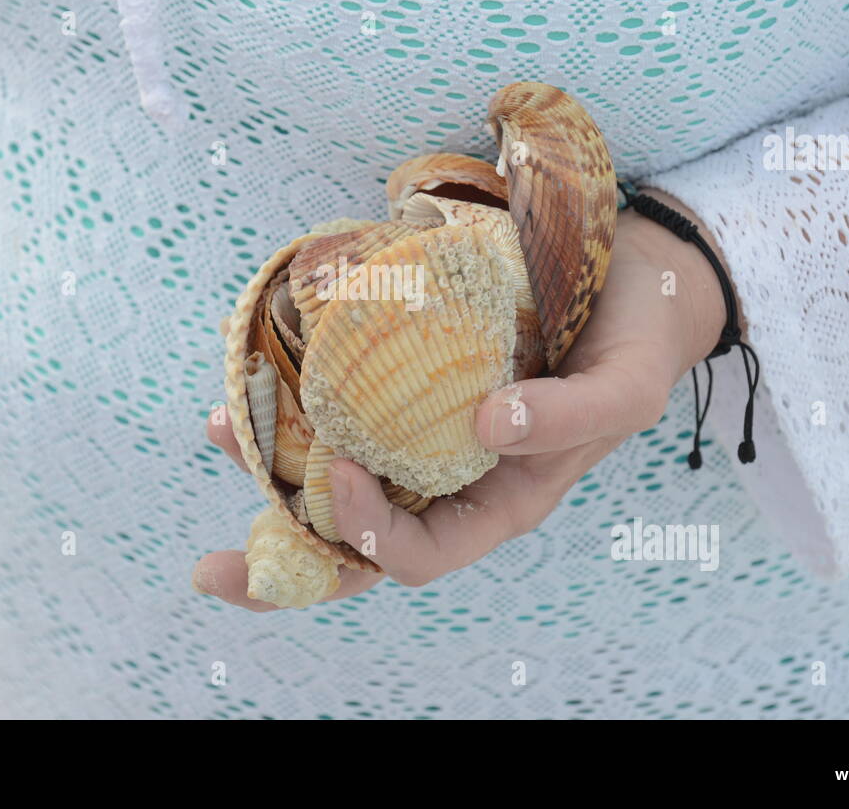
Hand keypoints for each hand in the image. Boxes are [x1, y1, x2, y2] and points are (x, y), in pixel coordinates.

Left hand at [196, 189, 731, 607]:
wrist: (634, 278)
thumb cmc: (636, 341)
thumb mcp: (627, 387)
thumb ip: (572, 416)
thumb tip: (488, 424)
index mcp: (500, 500)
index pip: (422, 554)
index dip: (372, 534)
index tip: (343, 471)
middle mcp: (451, 475)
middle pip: (359, 541)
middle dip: (283, 564)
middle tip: (212, 570)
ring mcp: (424, 426)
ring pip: (337, 469)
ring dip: (270, 463)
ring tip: (216, 428)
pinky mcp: (409, 373)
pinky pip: (345, 400)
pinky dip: (296, 394)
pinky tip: (258, 371)